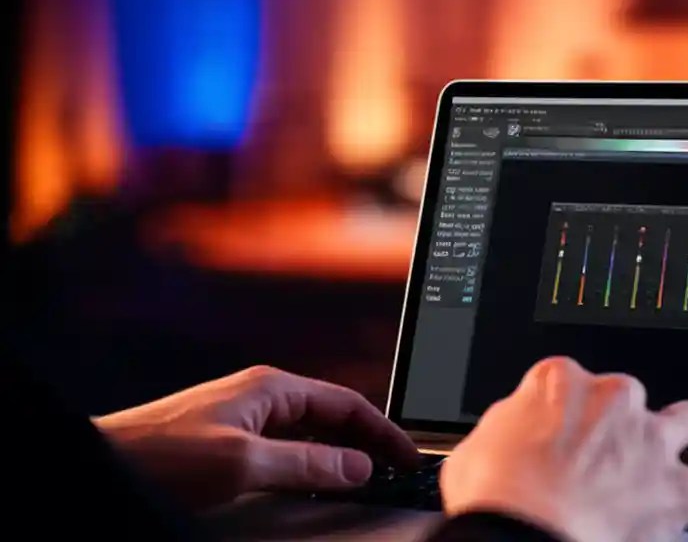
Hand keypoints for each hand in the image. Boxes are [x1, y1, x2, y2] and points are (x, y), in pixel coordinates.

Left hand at [94, 366, 418, 508]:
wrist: (102, 461)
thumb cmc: (159, 455)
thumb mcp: (244, 463)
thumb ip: (307, 463)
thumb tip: (357, 467)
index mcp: (271, 388)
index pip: (347, 403)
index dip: (383, 430)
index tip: (406, 456)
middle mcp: (261, 395)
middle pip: (332, 414)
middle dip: (368, 439)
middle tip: (395, 469)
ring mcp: (244, 415)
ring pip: (311, 430)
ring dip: (341, 451)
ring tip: (365, 476)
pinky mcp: (228, 437)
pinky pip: (288, 444)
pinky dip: (314, 460)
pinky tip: (318, 479)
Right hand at [441, 357, 687, 541]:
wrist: (525, 539)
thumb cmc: (496, 499)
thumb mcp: (477, 448)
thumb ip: (512, 427)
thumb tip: (520, 435)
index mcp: (559, 381)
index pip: (566, 382)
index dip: (561, 413)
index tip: (556, 436)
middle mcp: (613, 399)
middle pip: (626, 396)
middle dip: (619, 422)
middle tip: (602, 457)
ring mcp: (651, 440)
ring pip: (687, 419)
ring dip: (682, 433)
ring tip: (674, 454)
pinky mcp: (678, 488)